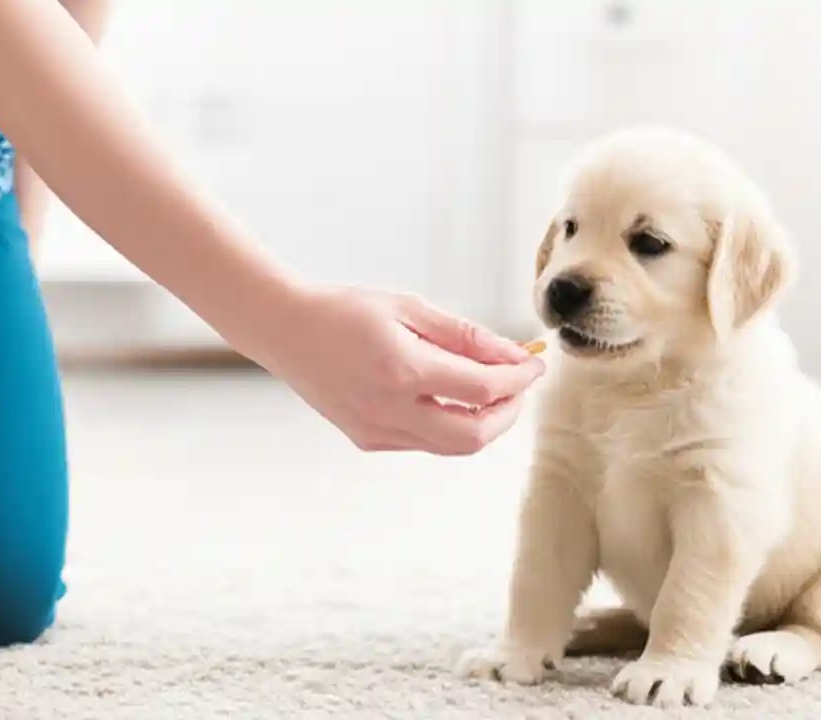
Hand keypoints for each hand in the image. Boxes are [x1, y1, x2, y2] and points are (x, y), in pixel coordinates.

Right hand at [261, 285, 544, 454]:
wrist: (286, 331)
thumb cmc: (346, 310)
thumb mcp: (410, 308)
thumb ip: (466, 335)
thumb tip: (513, 354)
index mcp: (403, 370)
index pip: (483, 390)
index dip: (518, 379)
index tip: (535, 364)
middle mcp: (390, 410)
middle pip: (475, 436)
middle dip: (509, 413)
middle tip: (519, 385)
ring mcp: (377, 431)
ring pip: (452, 446)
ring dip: (483, 423)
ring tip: (491, 390)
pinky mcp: (368, 440)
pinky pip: (425, 443)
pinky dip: (449, 425)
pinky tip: (449, 397)